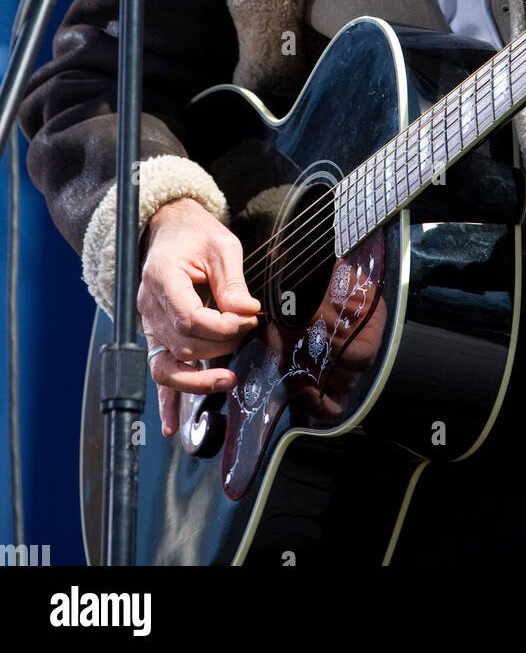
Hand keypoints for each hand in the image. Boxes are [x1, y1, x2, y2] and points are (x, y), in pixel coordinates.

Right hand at [137, 197, 260, 437]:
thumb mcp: (221, 246)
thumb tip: (247, 310)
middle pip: (183, 343)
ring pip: (168, 365)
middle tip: (246, 330)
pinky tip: (172, 424)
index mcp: (162, 278)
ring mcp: (149, 324)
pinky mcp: (157, 335)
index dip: (221, 327)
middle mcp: (149, 306)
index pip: (189, 318)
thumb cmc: (196, 234)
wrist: (170, 228)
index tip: (247, 320)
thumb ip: (233, 281)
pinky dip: (166, 399)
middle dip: (220, 345)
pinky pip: (159, 371)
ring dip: (198, 378)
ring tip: (226, 380)